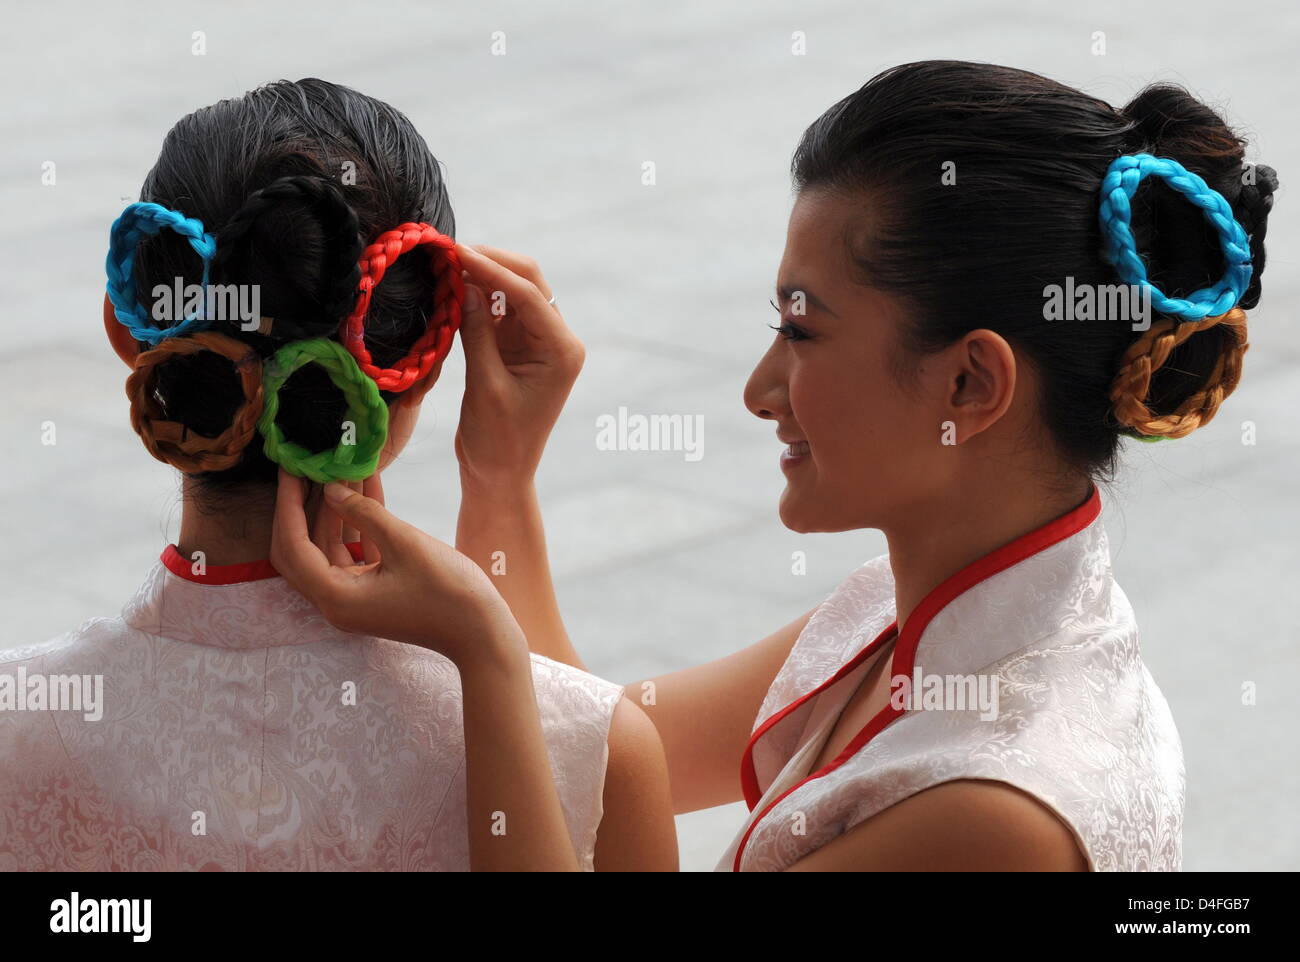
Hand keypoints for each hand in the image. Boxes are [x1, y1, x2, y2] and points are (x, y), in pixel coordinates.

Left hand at [270, 469, 525, 667]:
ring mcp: (354, 598)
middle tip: (305, 469)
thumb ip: (363, 514)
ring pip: (327, 549)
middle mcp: (336, 601)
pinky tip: (366, 490)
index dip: (288, 504)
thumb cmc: (447, 592)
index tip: (291, 469)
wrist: (481, 631)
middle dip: (301, 508)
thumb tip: (332, 489)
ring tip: (341, 469)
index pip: (293, 545)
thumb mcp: (404, 543)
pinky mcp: (372, 592)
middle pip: (301, 550)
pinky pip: (353, 554)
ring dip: (334, 511)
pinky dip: (357, 525)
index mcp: (335, 597)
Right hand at [454, 245, 584, 496]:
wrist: (499, 474)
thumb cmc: (497, 440)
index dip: (490, 268)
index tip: (455, 252)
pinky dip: (476, 297)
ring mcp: (538, 341)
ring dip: (480, 276)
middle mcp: (557, 340)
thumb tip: (464, 283)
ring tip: (444, 264)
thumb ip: (477, 332)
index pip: (528, 294)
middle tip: (447, 251)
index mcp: (562, 350)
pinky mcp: (519, 346)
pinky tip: (451, 287)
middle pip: (526, 282)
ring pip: (511, 291)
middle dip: (489, 262)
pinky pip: (498, 310)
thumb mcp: (485, 385)